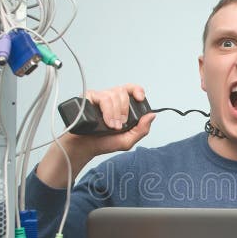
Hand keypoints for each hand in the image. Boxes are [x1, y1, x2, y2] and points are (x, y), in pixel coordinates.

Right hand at [36, 84, 154, 188]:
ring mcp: (98, 98)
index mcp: (120, 105)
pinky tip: (105, 122)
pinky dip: (107, 111)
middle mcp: (110, 99)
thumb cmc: (103, 143)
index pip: (131, 89)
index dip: (137, 90)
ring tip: (111, 127)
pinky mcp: (88, 98)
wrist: (84, 148)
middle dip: (124, 110)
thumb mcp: (127, 140)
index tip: (140, 98)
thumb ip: (142, 129)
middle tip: (119, 125)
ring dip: (115, 114)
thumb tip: (152, 115)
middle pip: (123, 92)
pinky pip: (101, 98)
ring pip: (113, 95)